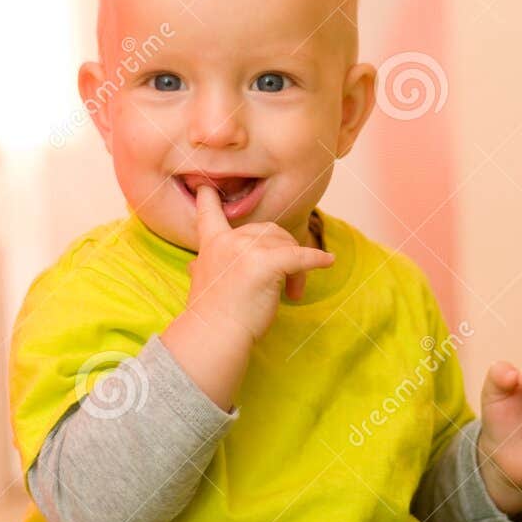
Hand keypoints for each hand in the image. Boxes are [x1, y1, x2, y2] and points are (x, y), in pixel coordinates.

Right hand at [183, 183, 334, 343]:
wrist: (213, 336)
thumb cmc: (211, 315)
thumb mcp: (201, 282)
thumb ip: (202, 267)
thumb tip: (193, 266)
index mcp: (212, 244)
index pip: (210, 213)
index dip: (210, 199)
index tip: (207, 186)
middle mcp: (229, 240)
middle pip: (269, 230)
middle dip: (284, 252)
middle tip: (287, 285)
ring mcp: (247, 249)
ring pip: (286, 244)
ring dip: (296, 267)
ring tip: (293, 293)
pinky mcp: (266, 263)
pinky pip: (300, 257)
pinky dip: (317, 259)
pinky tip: (328, 261)